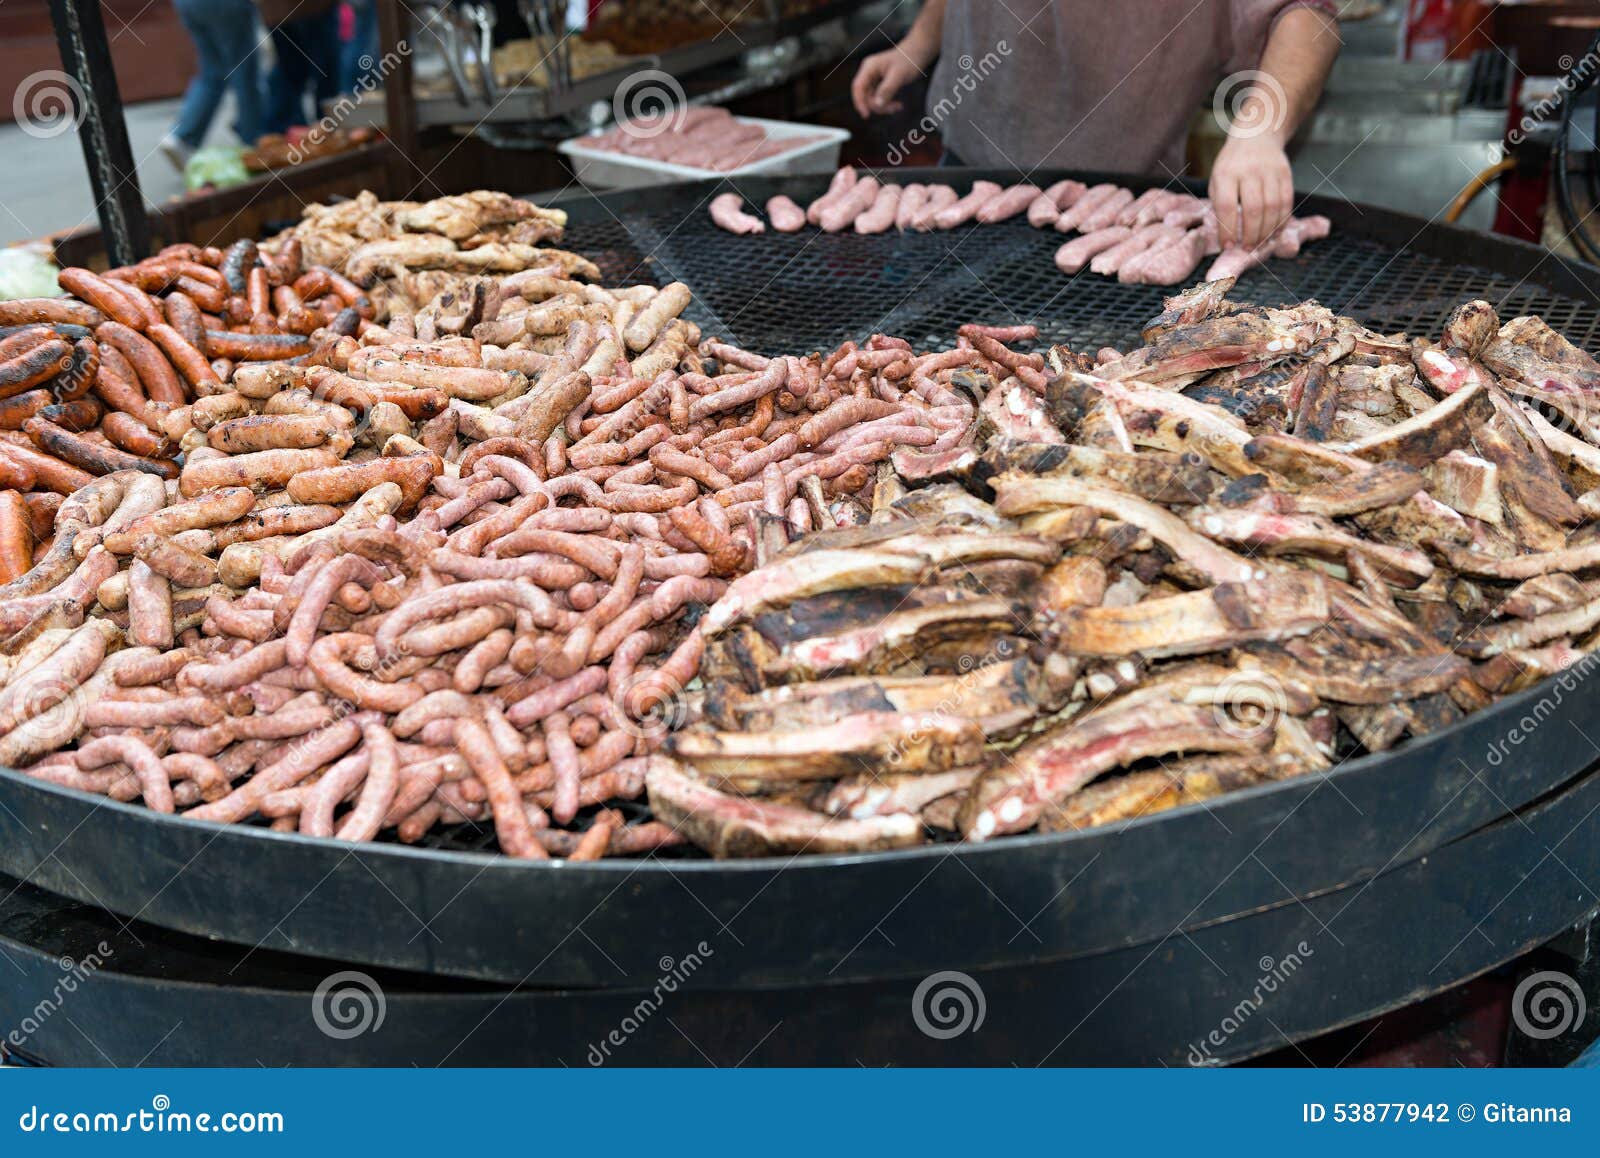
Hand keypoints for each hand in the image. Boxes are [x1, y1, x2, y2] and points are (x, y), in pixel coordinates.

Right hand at [851, 42, 931, 118]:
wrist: (918, 53)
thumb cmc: (909, 60)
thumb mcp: (899, 75)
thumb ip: (887, 89)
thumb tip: (877, 104)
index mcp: (869, 67)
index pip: (858, 87)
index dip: (859, 102)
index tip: (866, 115)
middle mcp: (869, 72)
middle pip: (864, 95)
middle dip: (877, 105)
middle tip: (893, 108)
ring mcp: (874, 79)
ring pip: (872, 99)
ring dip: (884, 106)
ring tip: (897, 106)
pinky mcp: (880, 84)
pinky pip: (879, 98)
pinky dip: (887, 104)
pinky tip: (898, 105)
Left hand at [1208, 132, 1293, 250]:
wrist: (1256, 135)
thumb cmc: (1231, 166)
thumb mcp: (1217, 180)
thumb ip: (1221, 206)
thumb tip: (1227, 238)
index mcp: (1226, 173)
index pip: (1227, 205)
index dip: (1228, 229)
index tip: (1227, 246)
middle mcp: (1250, 171)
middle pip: (1254, 209)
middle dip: (1251, 234)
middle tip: (1247, 249)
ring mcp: (1270, 171)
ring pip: (1273, 207)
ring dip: (1267, 231)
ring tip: (1260, 244)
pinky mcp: (1286, 173)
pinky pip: (1287, 202)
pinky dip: (1282, 221)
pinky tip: (1275, 233)